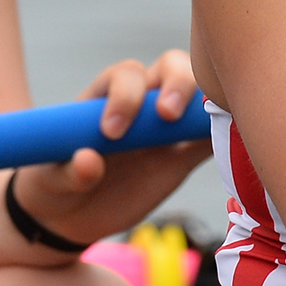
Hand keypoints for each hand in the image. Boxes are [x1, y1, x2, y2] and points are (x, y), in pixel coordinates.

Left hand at [9, 50, 211, 246]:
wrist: (68, 218)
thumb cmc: (52, 187)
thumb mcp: (49, 181)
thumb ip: (67, 171)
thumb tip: (88, 160)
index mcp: (106, 97)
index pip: (126, 75)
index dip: (125, 96)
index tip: (111, 132)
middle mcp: (142, 102)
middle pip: (173, 67)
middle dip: (177, 82)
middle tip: (166, 116)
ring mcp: (167, 127)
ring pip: (201, 93)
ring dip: (209, 101)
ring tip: (208, 124)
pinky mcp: (184, 155)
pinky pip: (210, 137)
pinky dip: (227, 135)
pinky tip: (236, 140)